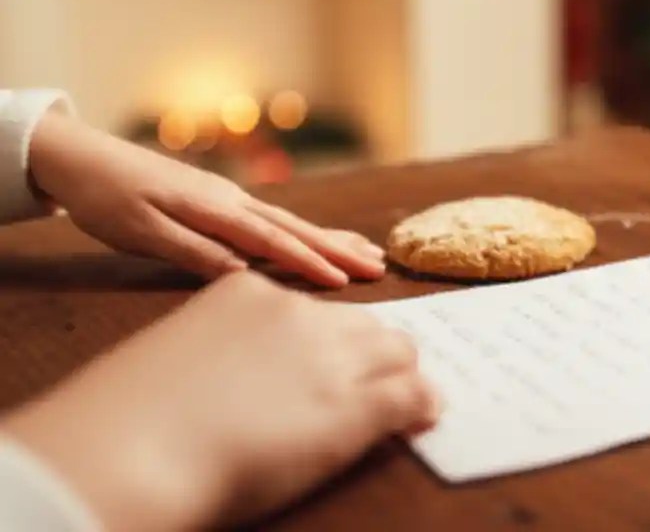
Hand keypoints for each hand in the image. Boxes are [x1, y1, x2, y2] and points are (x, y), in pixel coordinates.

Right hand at [3, 271, 440, 530]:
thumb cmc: (130, 418)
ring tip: (410, 401)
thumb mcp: (180, 354)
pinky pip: (410, 395)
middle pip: (363, 323)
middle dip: (372, 354)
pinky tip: (423, 418)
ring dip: (402, 376)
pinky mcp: (355, 404)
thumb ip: (222, 349)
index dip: (328, 337)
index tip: (331, 358)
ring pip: (397, 351)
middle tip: (377, 384)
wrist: (129, 453)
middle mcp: (299, 314)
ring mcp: (332, 356)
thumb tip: (244, 375)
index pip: (312, 305)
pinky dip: (421, 406)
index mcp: (248, 293)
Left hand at [27, 110, 382, 286]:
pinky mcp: (218, 200)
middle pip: (295, 227)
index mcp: (215, 209)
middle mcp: (231, 199)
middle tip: (379, 266)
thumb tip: (244, 272)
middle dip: (339, 249)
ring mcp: (228, 197)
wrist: (80, 158)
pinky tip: (315, 239)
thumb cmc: (106, 199)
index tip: (346, 283)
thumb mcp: (142, 232)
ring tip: (366, 251)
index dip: (311, 264)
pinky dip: (303, 231)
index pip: (273, 241)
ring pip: (289, 221)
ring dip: (329, 238)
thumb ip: (195, 252)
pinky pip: (273, 219)